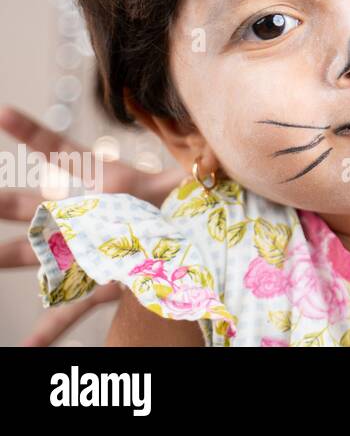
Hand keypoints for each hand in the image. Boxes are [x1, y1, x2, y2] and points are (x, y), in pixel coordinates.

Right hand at [0, 105, 183, 344]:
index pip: (66, 153)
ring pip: (38, 256)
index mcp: (112, 183)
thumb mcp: (198, 176)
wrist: (207, 242)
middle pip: (37, 207)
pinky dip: (48, 331)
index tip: (1, 112)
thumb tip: (218, 146)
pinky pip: (69, 310)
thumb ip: (203, 158)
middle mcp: (91, 216)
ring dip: (8, 257)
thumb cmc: (200, 203)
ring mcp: (90, 253)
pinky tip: (27, 348)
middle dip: (5, 203)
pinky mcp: (102, 286)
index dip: (34, 133)